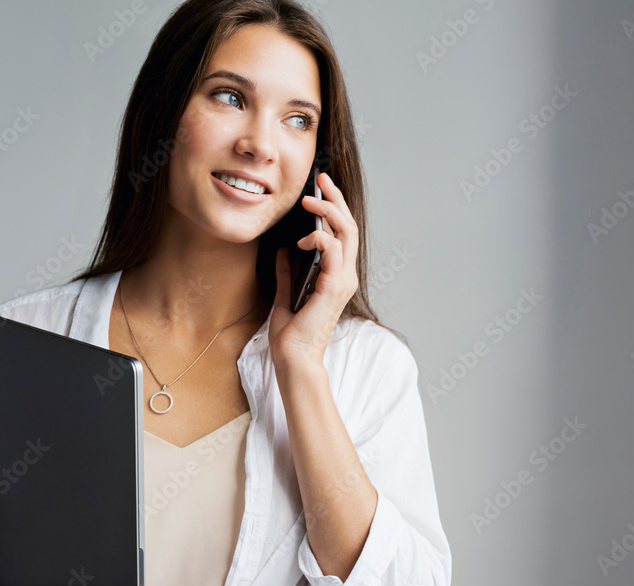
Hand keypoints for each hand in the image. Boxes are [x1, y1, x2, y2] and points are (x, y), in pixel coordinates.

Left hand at [268, 171, 359, 366]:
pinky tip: (304, 241)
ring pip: (347, 233)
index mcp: (336, 276)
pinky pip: (334, 252)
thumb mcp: (285, 293)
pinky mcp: (333, 287)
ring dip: (328, 213)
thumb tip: (284, 250)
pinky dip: (320, 239)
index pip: (342, 234)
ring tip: (309, 203)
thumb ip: (287, 271)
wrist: (292, 358)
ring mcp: (342, 281)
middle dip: (336, 199)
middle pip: (349, 226)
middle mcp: (344, 276)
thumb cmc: (291, 335)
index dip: (334, 208)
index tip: (320, 188)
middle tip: (321, 179)